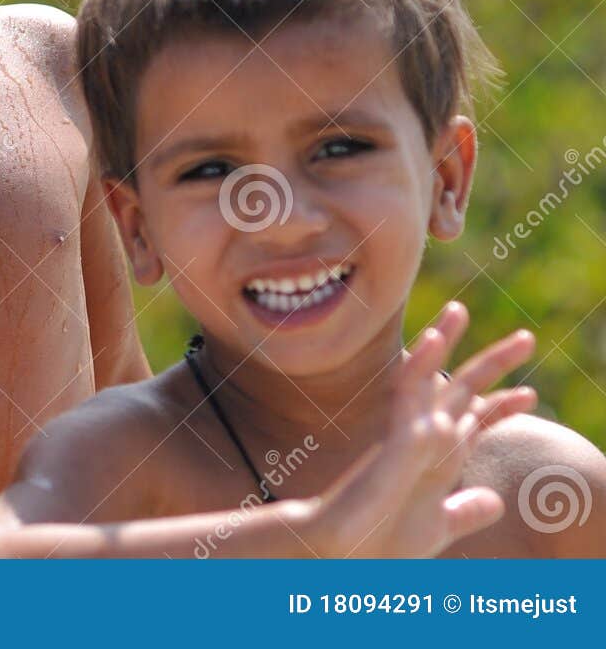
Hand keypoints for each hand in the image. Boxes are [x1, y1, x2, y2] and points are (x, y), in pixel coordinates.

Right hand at [309, 302, 535, 556]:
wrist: (336, 554)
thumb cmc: (377, 543)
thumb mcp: (435, 527)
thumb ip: (464, 512)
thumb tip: (494, 501)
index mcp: (433, 460)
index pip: (472, 422)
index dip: (500, 407)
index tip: (528, 395)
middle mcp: (421, 441)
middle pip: (461, 392)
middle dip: (492, 364)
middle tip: (526, 339)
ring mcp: (407, 437)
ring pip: (432, 381)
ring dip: (444, 343)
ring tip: (458, 310)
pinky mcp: (394, 442)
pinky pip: (409, 397)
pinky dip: (421, 367)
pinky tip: (433, 342)